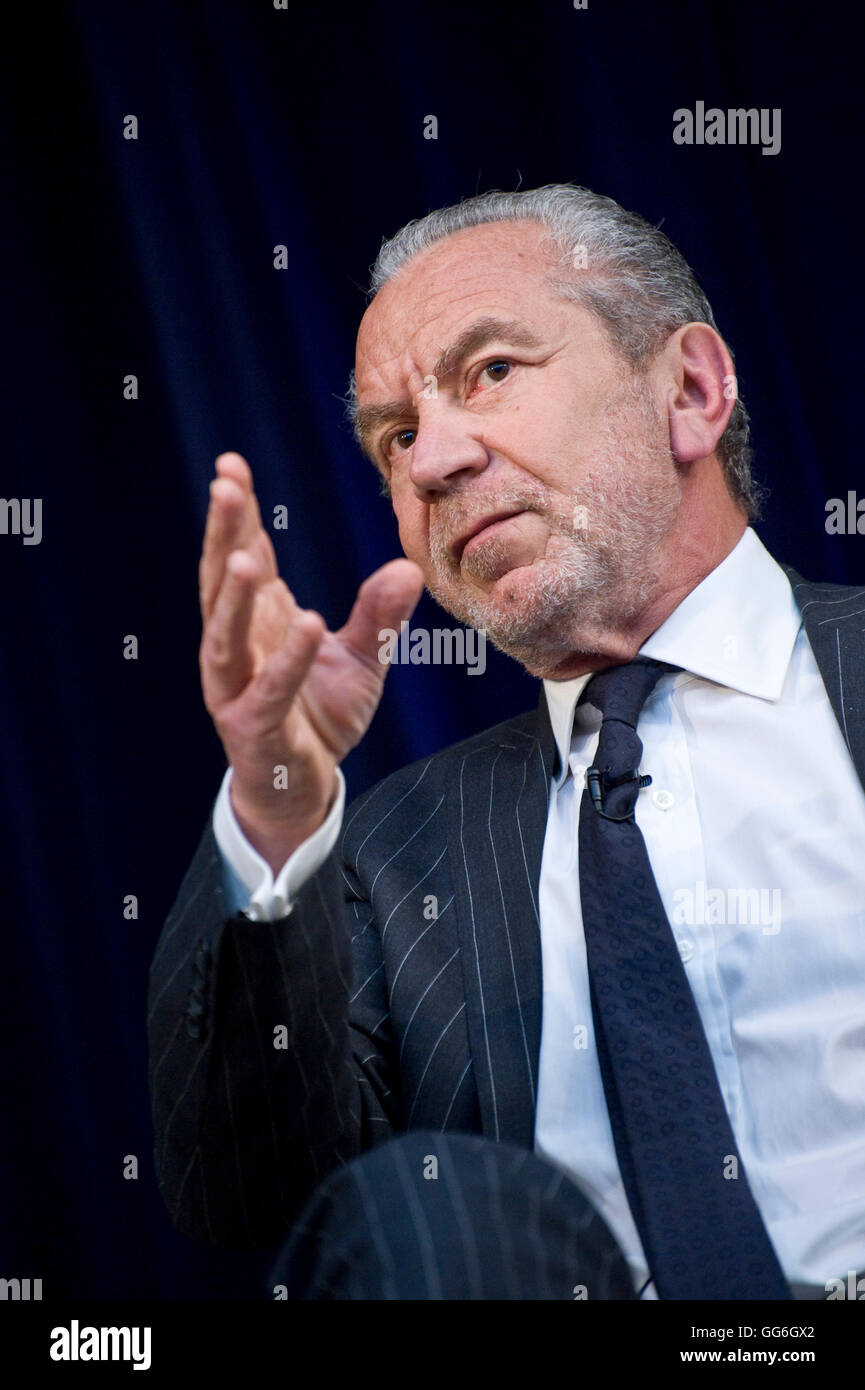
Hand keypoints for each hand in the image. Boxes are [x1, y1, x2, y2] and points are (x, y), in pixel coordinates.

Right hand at [199, 453, 423, 870]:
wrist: (303, 787)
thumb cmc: (320, 715)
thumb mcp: (362, 660)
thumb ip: (380, 616)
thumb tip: (409, 569)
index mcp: (258, 621)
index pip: (241, 555)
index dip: (236, 513)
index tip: (231, 465)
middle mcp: (236, 647)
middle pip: (221, 582)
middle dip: (222, 534)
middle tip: (224, 484)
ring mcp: (236, 688)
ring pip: (225, 636)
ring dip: (234, 597)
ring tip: (247, 555)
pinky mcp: (253, 728)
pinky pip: (267, 691)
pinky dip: (286, 660)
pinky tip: (307, 624)